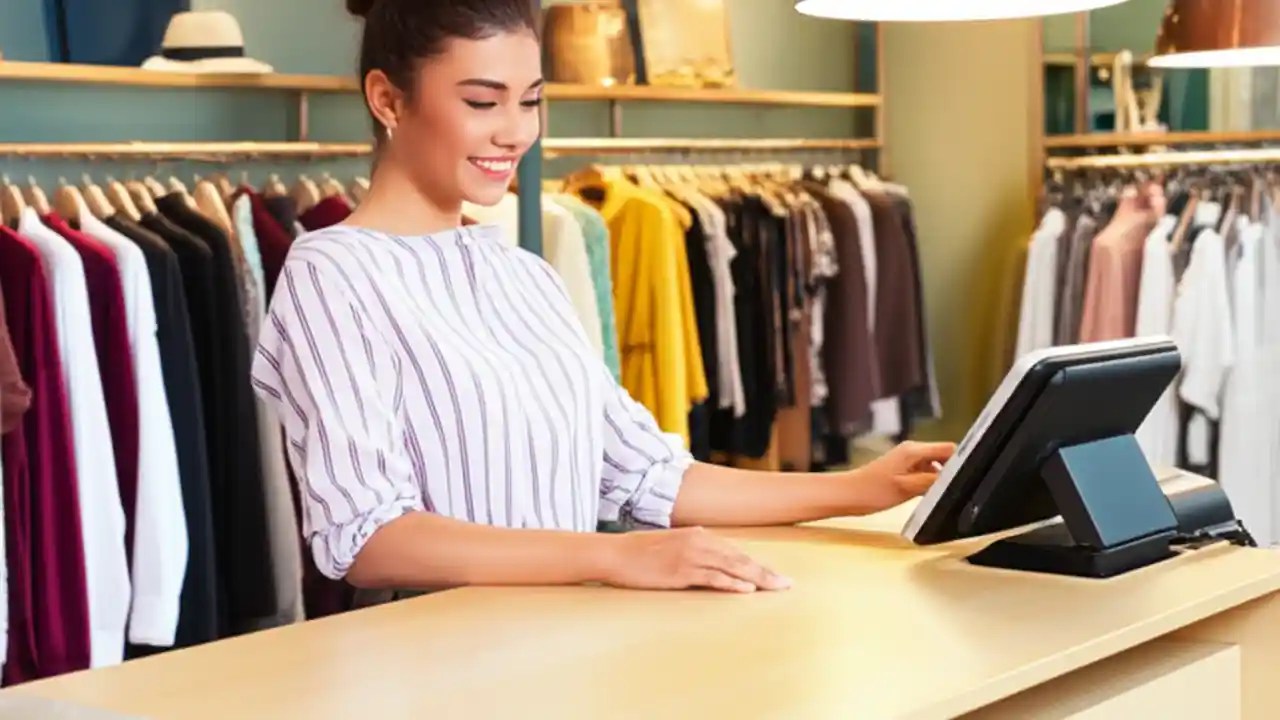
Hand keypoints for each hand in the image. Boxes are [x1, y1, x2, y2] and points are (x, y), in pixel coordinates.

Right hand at [598, 527, 791, 593]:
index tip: (774, 575)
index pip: (735, 551)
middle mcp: (699, 542)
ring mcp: (690, 556)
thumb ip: (692, 546)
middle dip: (765, 572)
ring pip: (732, 568)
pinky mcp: (681, 571)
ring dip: (757, 579)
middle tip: (786, 584)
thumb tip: (708, 550)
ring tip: (776, 588)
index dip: (757, 564)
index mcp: (699, 535)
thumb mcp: (672, 543)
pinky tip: (747, 590)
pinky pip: (712, 578)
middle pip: (740, 559)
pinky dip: (732, 584)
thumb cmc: (640, 551)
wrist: (615, 553)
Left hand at [854, 441, 956, 512]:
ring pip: (933, 467)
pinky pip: (923, 474)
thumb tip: (953, 477)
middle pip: (943, 457)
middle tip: (949, 491)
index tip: (966, 478)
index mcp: (914, 450)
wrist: (848, 495)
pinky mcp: (901, 471)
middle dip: (949, 472)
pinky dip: (927, 484)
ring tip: (935, 496)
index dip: (961, 462)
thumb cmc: (872, 491)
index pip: (949, 448)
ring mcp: (906, 461)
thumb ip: (933, 480)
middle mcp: (911, 451)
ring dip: (937, 480)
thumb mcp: (908, 488)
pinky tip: (923, 497)